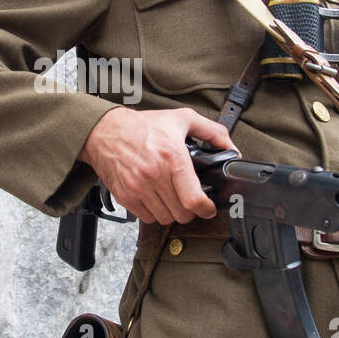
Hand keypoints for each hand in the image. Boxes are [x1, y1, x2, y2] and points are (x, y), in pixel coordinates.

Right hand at [77, 107, 235, 224]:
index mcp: (172, 157)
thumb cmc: (143, 126)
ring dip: (172, 212)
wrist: (105, 131)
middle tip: (189, 199)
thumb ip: (213, 132)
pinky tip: (155, 197)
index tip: (208, 208)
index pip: (193, 199)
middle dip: (189, 210)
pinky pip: (147, 218)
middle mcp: (154, 175)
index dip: (206, 209)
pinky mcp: (126, 196)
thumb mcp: (182, 119)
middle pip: (182, 214)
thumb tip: (233, 150)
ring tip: (171, 197)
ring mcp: (138, 188)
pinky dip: (154, 212)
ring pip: (165, 219)